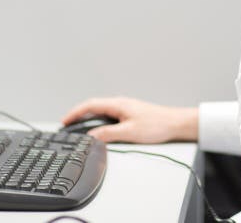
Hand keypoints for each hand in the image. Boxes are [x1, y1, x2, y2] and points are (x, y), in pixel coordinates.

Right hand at [61, 96, 198, 143]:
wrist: (175, 123)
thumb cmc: (157, 124)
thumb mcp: (129, 132)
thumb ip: (108, 134)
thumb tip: (92, 137)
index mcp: (117, 104)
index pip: (89, 105)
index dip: (74, 113)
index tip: (64, 121)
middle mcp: (120, 104)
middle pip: (93, 107)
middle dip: (78, 115)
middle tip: (68, 126)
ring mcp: (125, 108)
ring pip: (101, 111)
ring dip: (88, 119)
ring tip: (79, 130)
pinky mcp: (130, 115)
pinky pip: (108, 116)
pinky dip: (98, 122)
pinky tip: (99, 130)